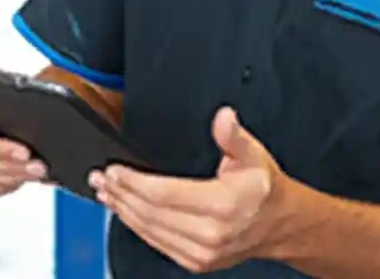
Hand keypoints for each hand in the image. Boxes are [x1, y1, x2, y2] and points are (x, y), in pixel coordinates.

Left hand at [91, 107, 289, 272]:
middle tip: (102, 177)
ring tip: (106, 192)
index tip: (115, 170)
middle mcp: (212, 233)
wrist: (278, 223)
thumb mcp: (253, 154)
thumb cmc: (262, 188)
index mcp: (224, 204)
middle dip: (121, 193)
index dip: (134, 182)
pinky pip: (156, 243)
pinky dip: (136, 226)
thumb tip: (223, 117)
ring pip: (149, 230)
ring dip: (123, 210)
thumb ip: (233, 136)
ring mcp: (202, 252)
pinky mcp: (195, 261)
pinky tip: (125, 211)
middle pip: (151, 213)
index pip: (164, 194)